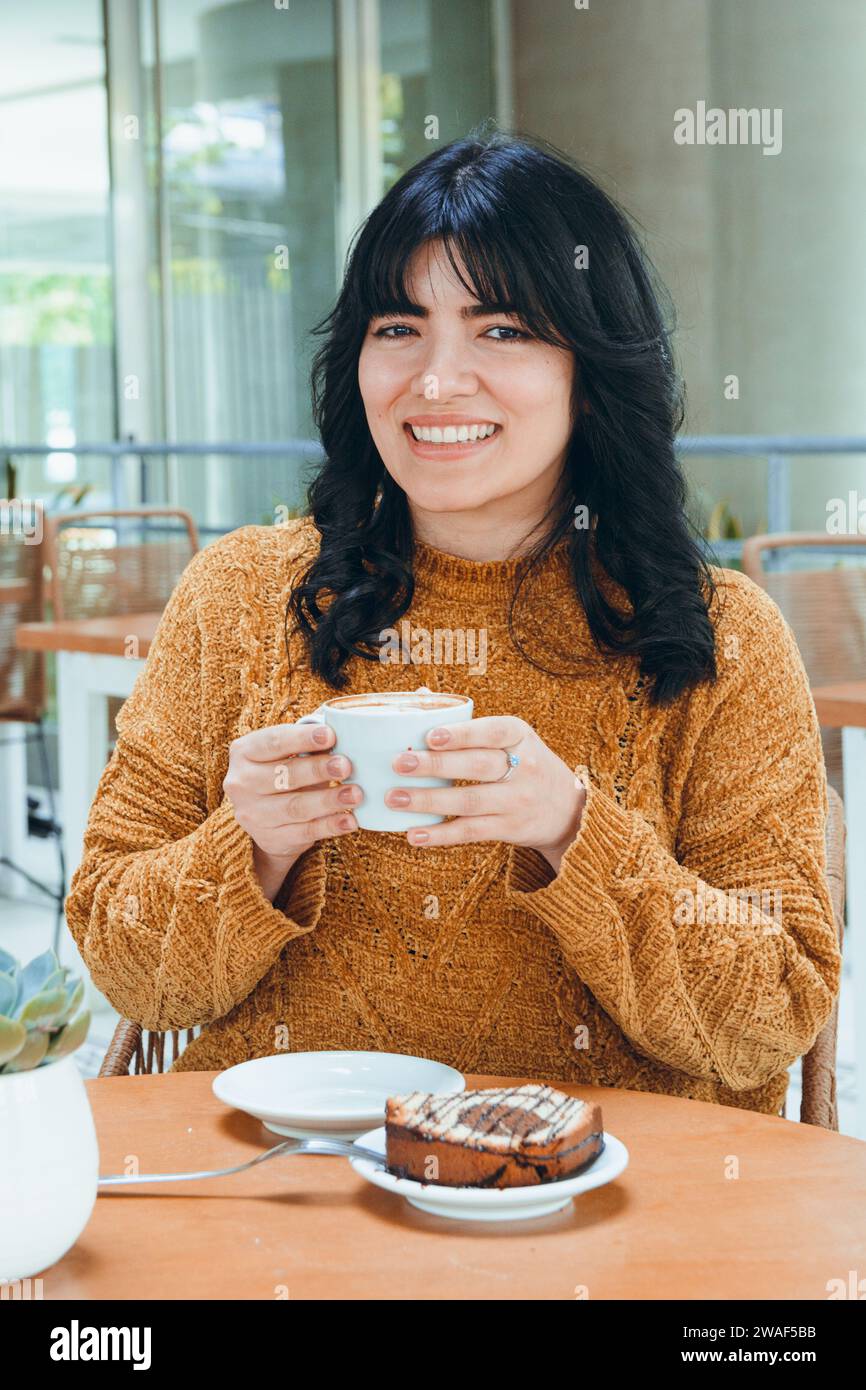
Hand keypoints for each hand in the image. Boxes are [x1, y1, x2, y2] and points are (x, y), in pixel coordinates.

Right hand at [223, 721, 360, 899]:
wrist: (266, 818)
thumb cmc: (284, 772)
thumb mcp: (287, 754)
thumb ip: (309, 744)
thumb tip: (346, 736)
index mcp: (244, 752)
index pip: (274, 742)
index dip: (302, 739)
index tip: (330, 735)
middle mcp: (242, 783)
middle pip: (284, 775)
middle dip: (318, 770)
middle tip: (346, 766)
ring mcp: (253, 814)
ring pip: (295, 807)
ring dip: (328, 800)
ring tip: (355, 794)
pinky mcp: (271, 839)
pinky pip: (305, 832)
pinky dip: (330, 826)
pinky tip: (350, 820)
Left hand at [384, 716, 586, 870]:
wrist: (567, 809)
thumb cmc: (524, 763)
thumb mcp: (512, 737)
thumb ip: (469, 721)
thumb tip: (421, 694)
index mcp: (520, 736)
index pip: (492, 732)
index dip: (462, 734)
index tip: (430, 736)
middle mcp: (524, 767)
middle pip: (477, 766)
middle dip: (435, 765)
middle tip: (399, 764)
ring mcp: (518, 801)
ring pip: (469, 801)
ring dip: (429, 801)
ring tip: (394, 798)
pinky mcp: (510, 829)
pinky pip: (471, 832)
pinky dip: (441, 834)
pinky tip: (414, 834)